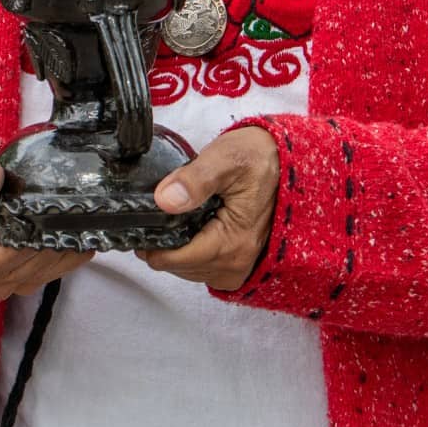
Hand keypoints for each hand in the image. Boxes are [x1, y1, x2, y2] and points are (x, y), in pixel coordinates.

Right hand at [0, 138, 87, 300]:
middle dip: (49, 238)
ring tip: (76, 216)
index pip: (3, 260)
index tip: (41, 212)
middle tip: (68, 208)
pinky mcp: (27, 273)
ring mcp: (9, 279)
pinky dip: (71, 250)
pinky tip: (80, 228)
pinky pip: (57, 269)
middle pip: (29, 267)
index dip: (25, 238)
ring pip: (47, 270)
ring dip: (64, 245)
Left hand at [139, 126, 278, 291]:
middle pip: (180, 268)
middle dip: (163, 245)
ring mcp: (241, 265)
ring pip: (190, 269)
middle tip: (158, 213)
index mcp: (234, 241)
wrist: (286, 160)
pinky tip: (192, 227)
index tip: (141, 223)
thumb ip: (194, 179)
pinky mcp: (241, 262)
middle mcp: (239, 262)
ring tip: (176, 217)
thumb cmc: (260, 157)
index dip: (152, 245)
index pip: (177, 260)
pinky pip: (204, 267)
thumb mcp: (225, 158)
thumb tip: (165, 200)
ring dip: (177, 248)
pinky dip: (192, 250)